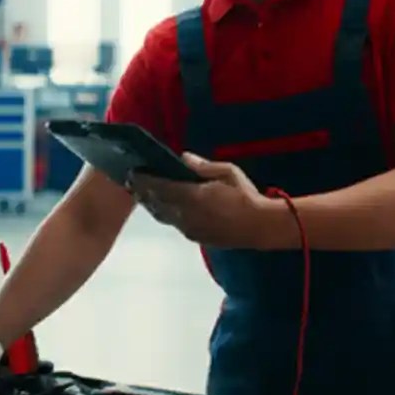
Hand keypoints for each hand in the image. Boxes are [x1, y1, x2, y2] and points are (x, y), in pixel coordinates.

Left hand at [129, 153, 273, 247]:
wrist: (260, 227)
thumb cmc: (246, 195)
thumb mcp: (228, 172)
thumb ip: (202, 166)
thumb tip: (183, 157)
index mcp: (192, 196)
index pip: (160, 187)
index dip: (144, 180)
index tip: (133, 173)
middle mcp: (185, 214)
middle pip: (157, 203)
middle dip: (144, 193)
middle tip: (133, 183)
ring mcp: (189, 228)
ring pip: (164, 216)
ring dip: (153, 205)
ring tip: (145, 195)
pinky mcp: (196, 237)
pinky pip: (175, 224)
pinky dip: (167, 214)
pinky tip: (167, 208)